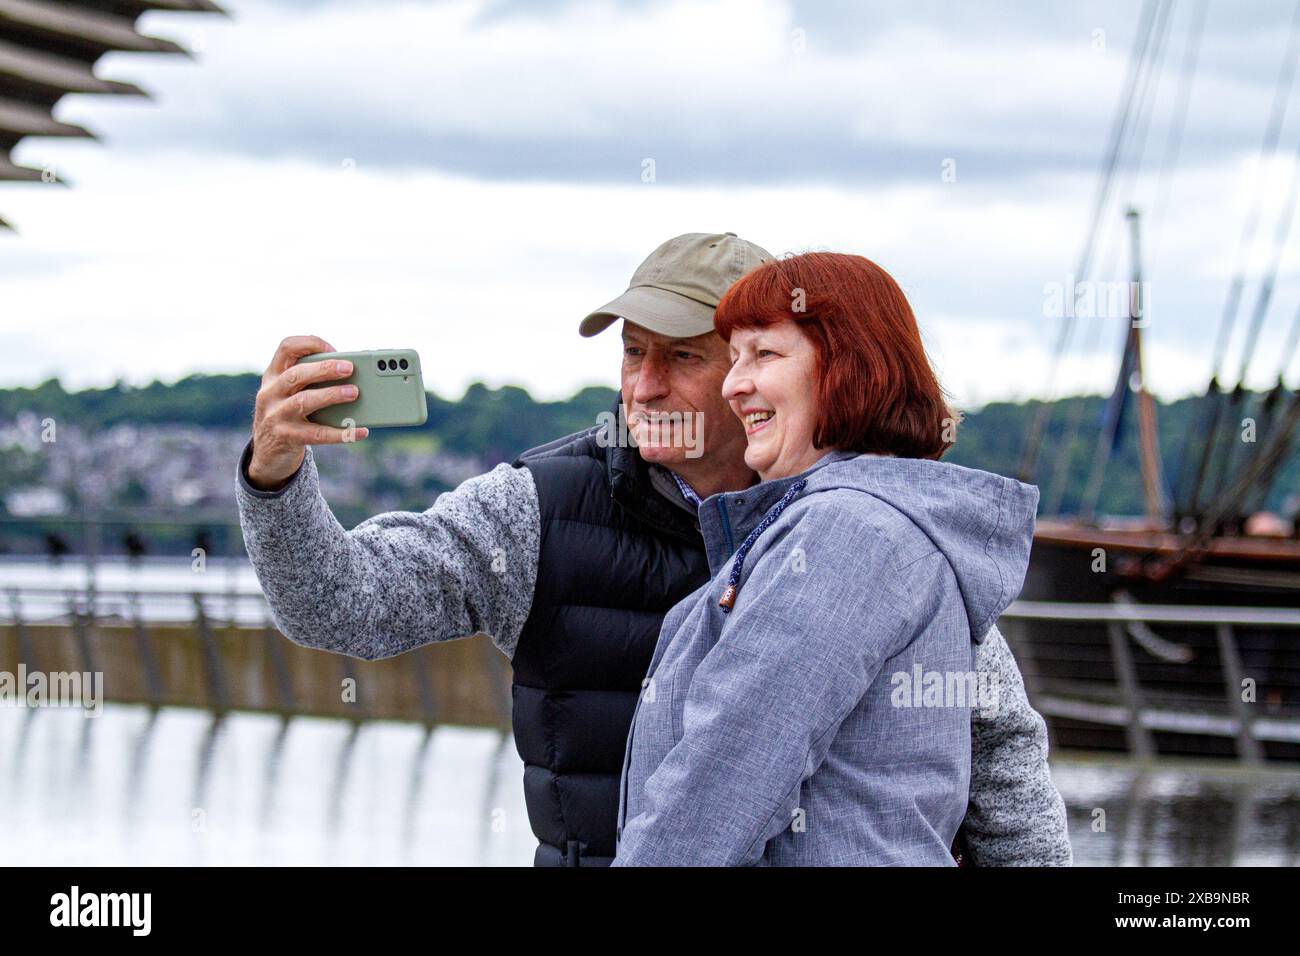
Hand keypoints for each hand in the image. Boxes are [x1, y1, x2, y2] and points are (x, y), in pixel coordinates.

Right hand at [247, 335, 369, 490]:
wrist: (266, 453)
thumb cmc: (287, 414)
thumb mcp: (288, 393)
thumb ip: (308, 380)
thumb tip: (351, 375)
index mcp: (273, 376)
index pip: (286, 348)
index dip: (310, 344)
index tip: (332, 349)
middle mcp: (270, 393)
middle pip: (296, 374)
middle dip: (324, 369)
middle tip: (349, 368)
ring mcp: (276, 416)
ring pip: (304, 402)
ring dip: (331, 395)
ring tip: (354, 393)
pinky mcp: (287, 438)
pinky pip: (317, 434)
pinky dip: (341, 433)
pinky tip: (360, 431)